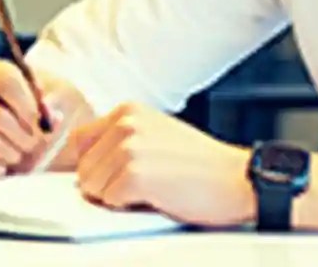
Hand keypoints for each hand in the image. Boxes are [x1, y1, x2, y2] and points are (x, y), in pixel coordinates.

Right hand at [0, 59, 88, 178]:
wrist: (31, 144)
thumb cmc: (43, 117)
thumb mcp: (60, 103)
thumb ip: (56, 103)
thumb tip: (50, 111)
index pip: (2, 77)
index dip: (22, 101)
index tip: (37, 121)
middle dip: (12, 131)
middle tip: (31, 145)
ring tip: (17, 156)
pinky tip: (1, 168)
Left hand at [74, 102, 254, 226]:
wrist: (236, 179)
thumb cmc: (202, 165)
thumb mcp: (157, 136)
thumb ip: (122, 142)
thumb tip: (88, 167)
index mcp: (129, 111)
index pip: (80, 141)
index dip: (94, 165)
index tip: (111, 175)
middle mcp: (126, 124)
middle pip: (82, 168)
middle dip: (104, 184)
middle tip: (141, 185)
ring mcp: (129, 148)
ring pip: (91, 188)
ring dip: (116, 197)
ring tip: (151, 189)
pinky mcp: (135, 175)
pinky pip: (109, 202)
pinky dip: (128, 208)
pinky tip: (155, 197)